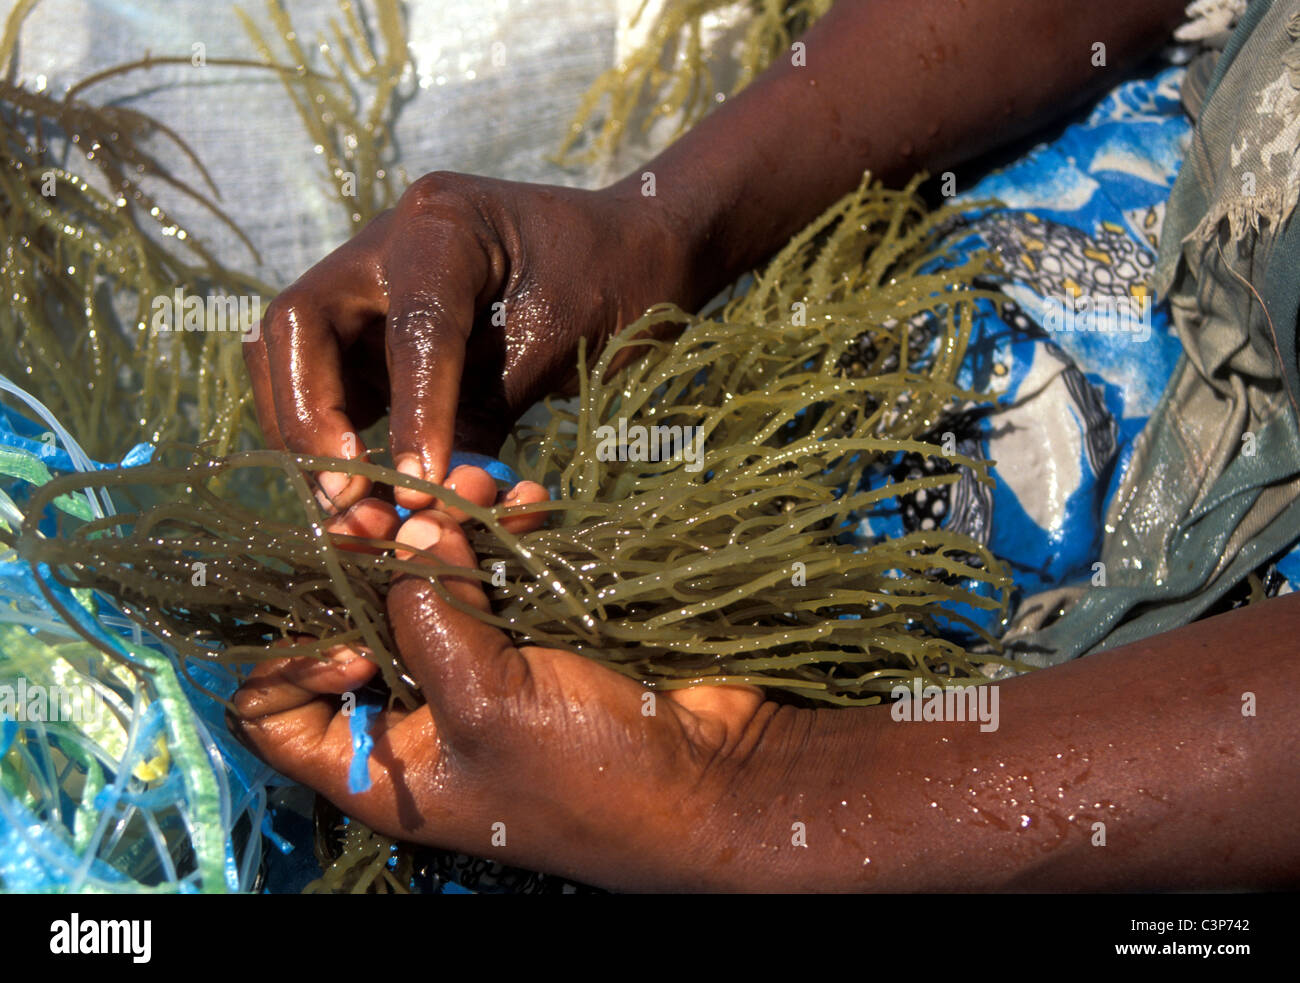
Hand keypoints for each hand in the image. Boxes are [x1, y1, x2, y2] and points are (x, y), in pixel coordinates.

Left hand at [230, 466, 773, 890]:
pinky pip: (498, 573)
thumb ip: (427, 614)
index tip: (344, 610)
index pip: (278, 714)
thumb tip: (405, 531)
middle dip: (375, 554)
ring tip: (475, 480)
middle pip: (357, 622)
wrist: (709, 775)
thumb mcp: (482, 704)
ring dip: (448, 526)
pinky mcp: (531, 635)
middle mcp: (417, 715)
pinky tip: (529, 499)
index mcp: (380, 762)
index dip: (288, 654)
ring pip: (430, 583)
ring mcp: (477, 669)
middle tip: (397, 503)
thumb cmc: (584, 772)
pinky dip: (507, 532)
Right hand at [244, 172, 695, 511]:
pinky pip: (330, 378)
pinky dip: (334, 432)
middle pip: (298, 323)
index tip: (417, 489)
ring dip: (307, 430)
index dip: (413, 413)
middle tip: (343, 495)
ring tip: (346, 502)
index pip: (412, 325)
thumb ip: (492, 408)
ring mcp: (374, 282)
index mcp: (447, 224)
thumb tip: (433, 495)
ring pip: (295, 353)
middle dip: (309, 416)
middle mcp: (389, 242)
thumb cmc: (618, 279)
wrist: (637, 246)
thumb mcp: (564, 343)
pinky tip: (359, 484)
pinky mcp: (375, 325)